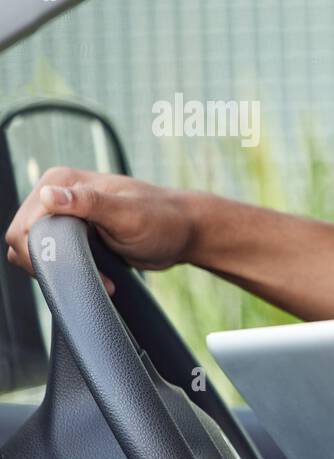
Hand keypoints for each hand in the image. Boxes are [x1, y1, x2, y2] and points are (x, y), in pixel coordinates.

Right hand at [5, 167, 201, 287]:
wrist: (185, 232)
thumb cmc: (164, 219)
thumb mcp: (128, 213)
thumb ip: (89, 203)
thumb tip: (48, 195)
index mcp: (61, 181)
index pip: (25, 225)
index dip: (45, 253)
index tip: (81, 268)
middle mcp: (57, 195)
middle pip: (23, 240)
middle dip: (52, 265)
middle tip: (95, 276)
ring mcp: (63, 215)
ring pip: (34, 251)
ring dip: (61, 270)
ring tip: (101, 277)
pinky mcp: (73, 234)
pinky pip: (51, 257)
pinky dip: (68, 271)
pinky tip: (99, 276)